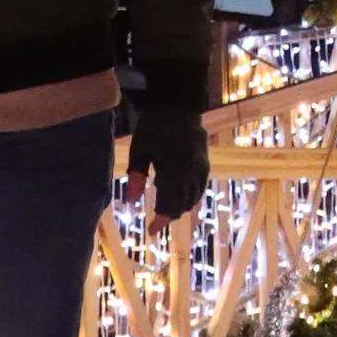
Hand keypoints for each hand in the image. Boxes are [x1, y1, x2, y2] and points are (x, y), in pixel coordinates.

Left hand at [126, 106, 209, 229]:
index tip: (151, 230)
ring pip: (193, 198)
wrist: (177, 106)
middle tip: (156, 221)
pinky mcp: (205, 163)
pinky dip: (189, 196)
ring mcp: (201, 168)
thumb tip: (131, 201)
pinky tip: (177, 193)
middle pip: (182, 205)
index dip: (160, 220)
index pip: (169, 205)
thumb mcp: (139, 150)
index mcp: (174, 172)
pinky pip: (199, 188)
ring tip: (164, 207)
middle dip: (169, 215)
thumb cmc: (153, 128)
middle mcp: (191, 173)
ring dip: (180, 206)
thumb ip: (136, 176)